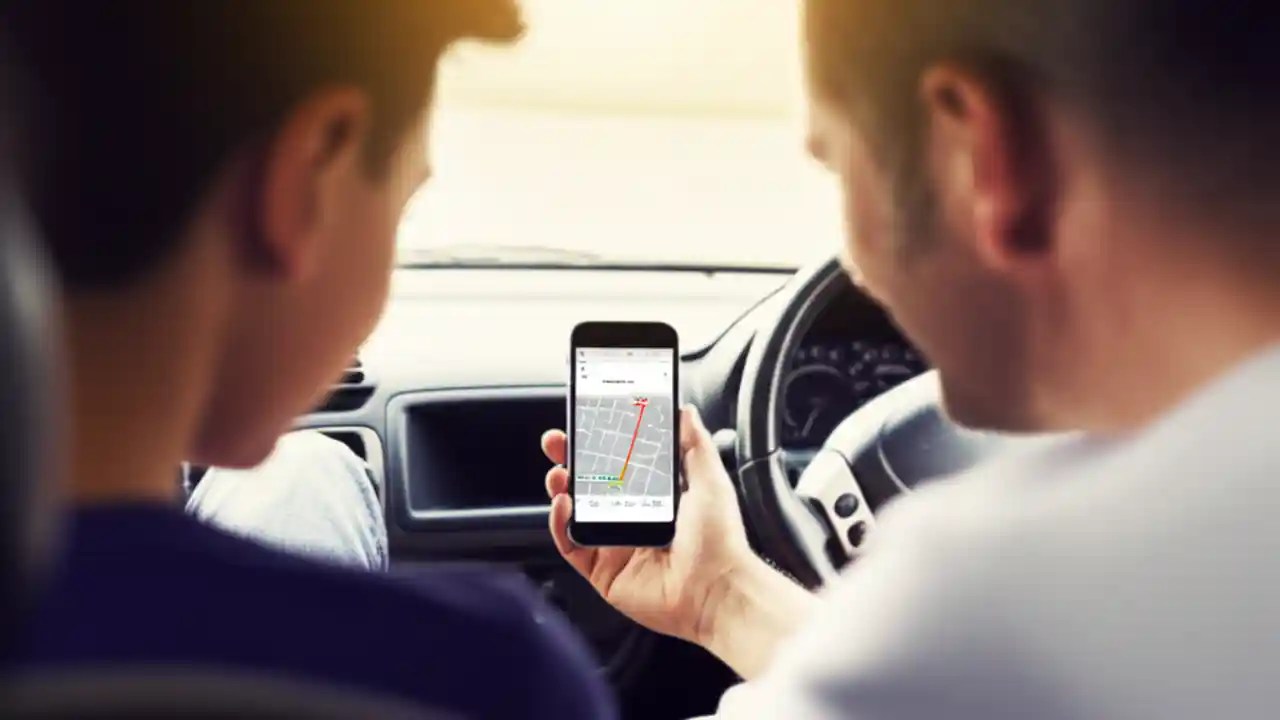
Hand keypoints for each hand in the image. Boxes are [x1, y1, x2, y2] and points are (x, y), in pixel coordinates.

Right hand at [540, 407, 754, 645]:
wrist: (718, 591)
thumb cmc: (721, 542)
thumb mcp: (710, 481)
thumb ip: (694, 443)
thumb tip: (684, 411)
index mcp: (654, 499)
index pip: (617, 465)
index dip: (599, 445)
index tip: (586, 423)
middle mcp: (631, 521)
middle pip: (589, 486)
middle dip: (569, 461)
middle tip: (558, 442)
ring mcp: (615, 547)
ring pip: (575, 514)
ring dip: (561, 490)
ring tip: (559, 473)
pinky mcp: (603, 573)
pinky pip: (571, 546)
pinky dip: (560, 525)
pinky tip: (563, 505)